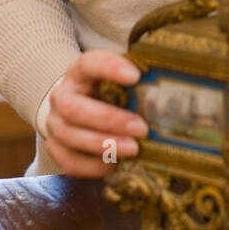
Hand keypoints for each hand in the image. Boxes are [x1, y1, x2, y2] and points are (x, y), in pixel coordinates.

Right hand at [45, 50, 147, 176]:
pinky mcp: (55, 148)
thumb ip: (137, 84)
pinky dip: (92, 166)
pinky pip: (68, 161)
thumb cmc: (108, 93)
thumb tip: (174, 93)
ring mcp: (54, 123)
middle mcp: (62, 96)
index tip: (136, 76)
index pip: (89, 63)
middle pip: (75, 107)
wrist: (77, 108)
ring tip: (133, 150)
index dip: (109, 68)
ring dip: (103, 144)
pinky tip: (114, 165)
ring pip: (70, 135)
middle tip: (141, 128)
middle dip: (109, 119)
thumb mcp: (119, 82)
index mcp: (79, 72)